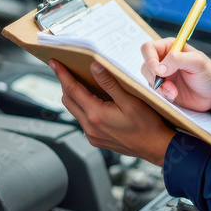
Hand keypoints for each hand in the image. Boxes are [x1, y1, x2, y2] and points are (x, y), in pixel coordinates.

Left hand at [50, 59, 175, 166]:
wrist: (156, 148)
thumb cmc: (148, 125)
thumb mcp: (131, 101)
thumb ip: (110, 83)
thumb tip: (94, 67)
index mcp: (96, 115)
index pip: (72, 89)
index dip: (62, 74)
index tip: (54, 62)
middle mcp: (90, 127)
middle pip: (68, 100)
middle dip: (65, 83)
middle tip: (65, 69)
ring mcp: (92, 135)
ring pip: (74, 110)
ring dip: (74, 95)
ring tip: (79, 81)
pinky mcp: (96, 140)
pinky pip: (82, 120)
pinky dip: (82, 107)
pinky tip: (92, 100)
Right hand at [140, 38, 210, 111]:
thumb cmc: (209, 74)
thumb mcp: (198, 62)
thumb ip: (178, 59)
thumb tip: (159, 68)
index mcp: (170, 47)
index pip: (148, 48)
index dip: (149, 59)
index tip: (158, 72)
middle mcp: (163, 60)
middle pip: (146, 65)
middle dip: (155, 77)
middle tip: (168, 85)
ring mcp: (163, 75)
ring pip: (148, 79)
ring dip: (159, 88)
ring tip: (174, 92)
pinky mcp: (163, 89)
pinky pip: (154, 91)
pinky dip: (162, 95)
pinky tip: (174, 96)